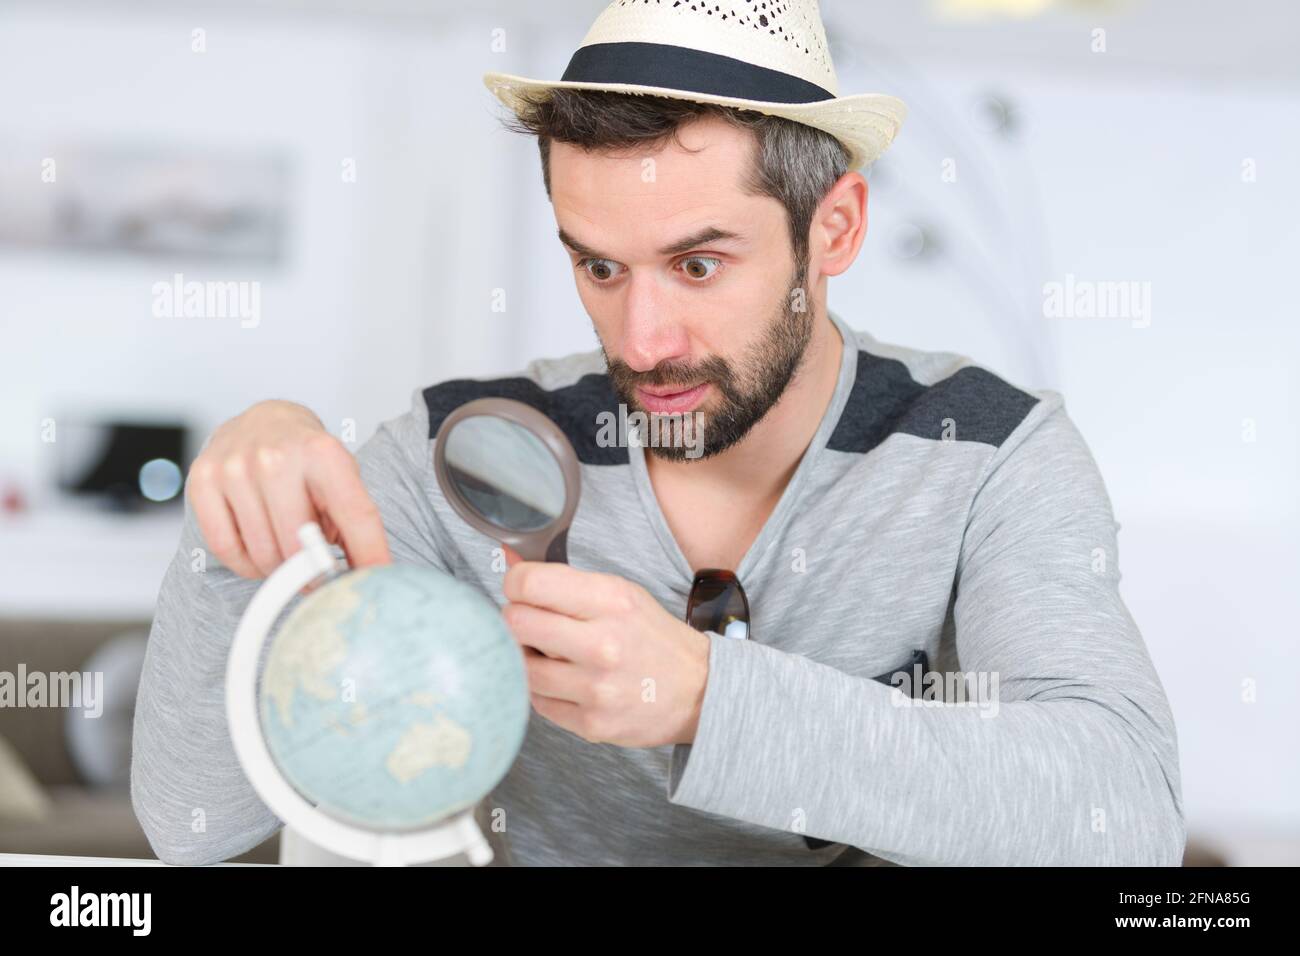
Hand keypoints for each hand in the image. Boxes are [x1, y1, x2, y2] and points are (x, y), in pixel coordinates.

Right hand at [186, 399, 390, 578]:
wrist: (263, 421)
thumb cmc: (306, 457)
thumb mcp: (341, 477)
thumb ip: (354, 521)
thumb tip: (369, 572)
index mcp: (322, 452)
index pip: (355, 514)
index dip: (370, 554)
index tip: (378, 579)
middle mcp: (276, 457)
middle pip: (298, 546)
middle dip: (312, 571)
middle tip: (316, 572)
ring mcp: (235, 467)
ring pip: (262, 553)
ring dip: (278, 568)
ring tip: (286, 550)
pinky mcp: (203, 480)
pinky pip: (225, 548)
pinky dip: (246, 564)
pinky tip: (258, 552)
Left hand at [501, 551, 709, 747]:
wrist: (699, 690)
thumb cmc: (651, 637)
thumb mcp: (620, 594)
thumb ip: (565, 581)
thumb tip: (510, 563)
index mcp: (612, 601)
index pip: (531, 584)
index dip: (515, 584)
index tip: (521, 591)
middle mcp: (603, 644)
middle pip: (517, 624)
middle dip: (517, 620)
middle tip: (532, 623)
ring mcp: (596, 688)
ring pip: (522, 667)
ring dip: (528, 658)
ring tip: (551, 654)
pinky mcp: (591, 723)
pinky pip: (538, 701)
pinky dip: (545, 689)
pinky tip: (566, 680)